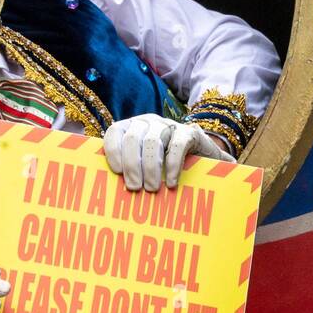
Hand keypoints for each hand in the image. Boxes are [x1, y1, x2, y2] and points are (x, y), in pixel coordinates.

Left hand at [104, 114, 233, 191]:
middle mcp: (148, 122)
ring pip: (153, 141)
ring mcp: (168, 125)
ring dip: (150, 168)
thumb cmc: (164, 166)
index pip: (115, 132)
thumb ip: (128, 169)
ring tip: (151, 188)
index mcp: (131, 127)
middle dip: (132, 165)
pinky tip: (171, 183)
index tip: (117, 172)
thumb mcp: (143, 163)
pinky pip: (177, 146)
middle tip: (134, 188)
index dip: (113, 151)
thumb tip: (111, 190)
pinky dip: (172, 166)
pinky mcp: (188, 132)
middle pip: (132, 138)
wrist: (201, 157)